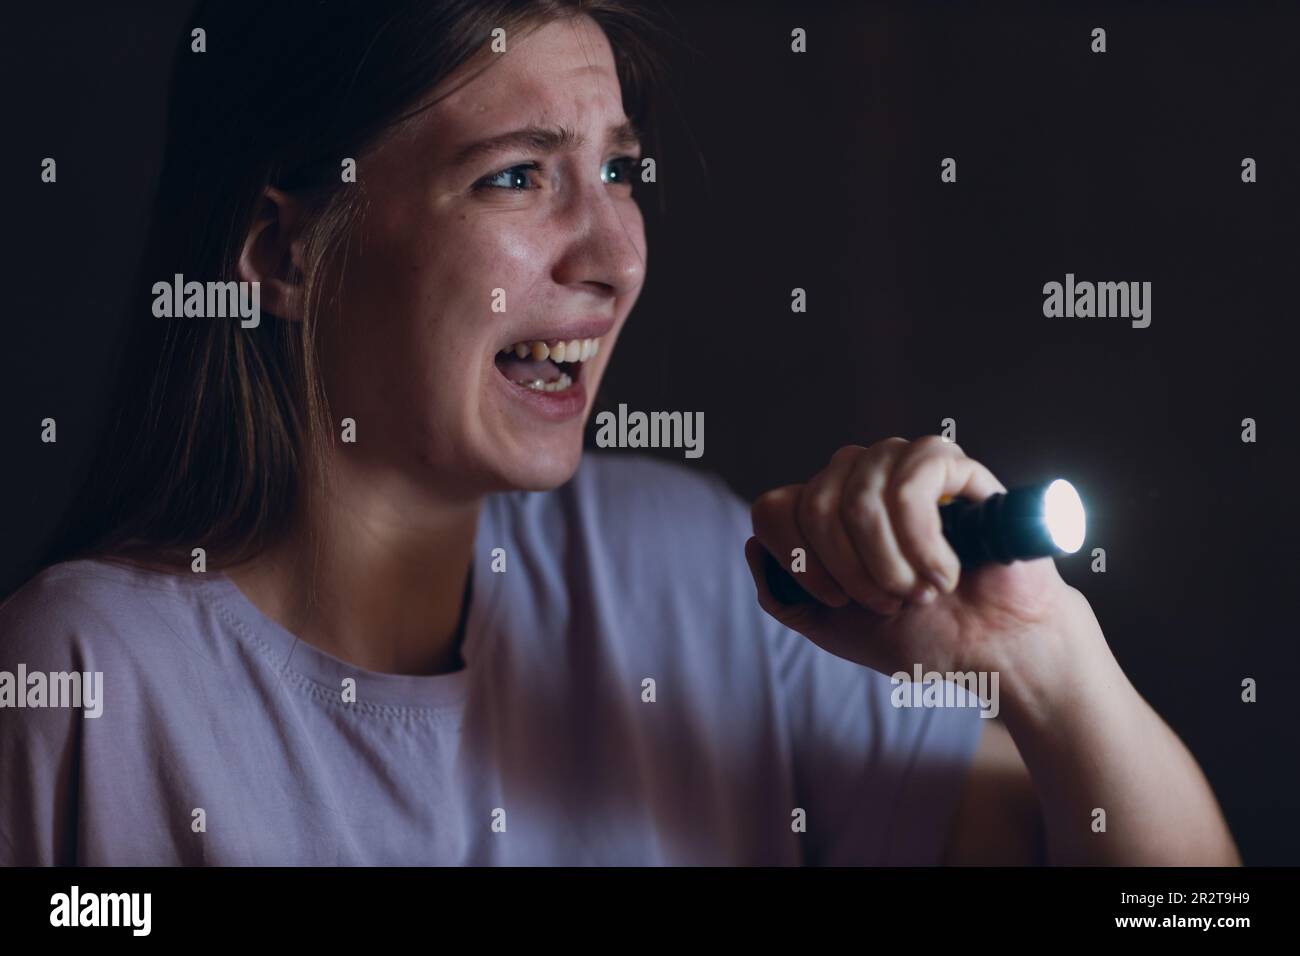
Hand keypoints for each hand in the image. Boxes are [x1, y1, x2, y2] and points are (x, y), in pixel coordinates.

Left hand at [744, 436, 1086, 684]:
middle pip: (814, 505)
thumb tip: (753, 547)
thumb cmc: (921, 634)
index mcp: (824, 508)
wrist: (993, 649)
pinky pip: (914, 483)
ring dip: (890, 563)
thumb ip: (783, 595)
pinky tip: (946, 570)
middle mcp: (856, 476)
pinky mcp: (950, 463)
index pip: (773, 508)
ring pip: (860, 498)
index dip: (799, 560)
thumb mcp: (831, 627)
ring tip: (923, 590)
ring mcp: (901, 464)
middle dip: (851, 571)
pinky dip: (924, 541)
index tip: (837, 601)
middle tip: (892, 600)